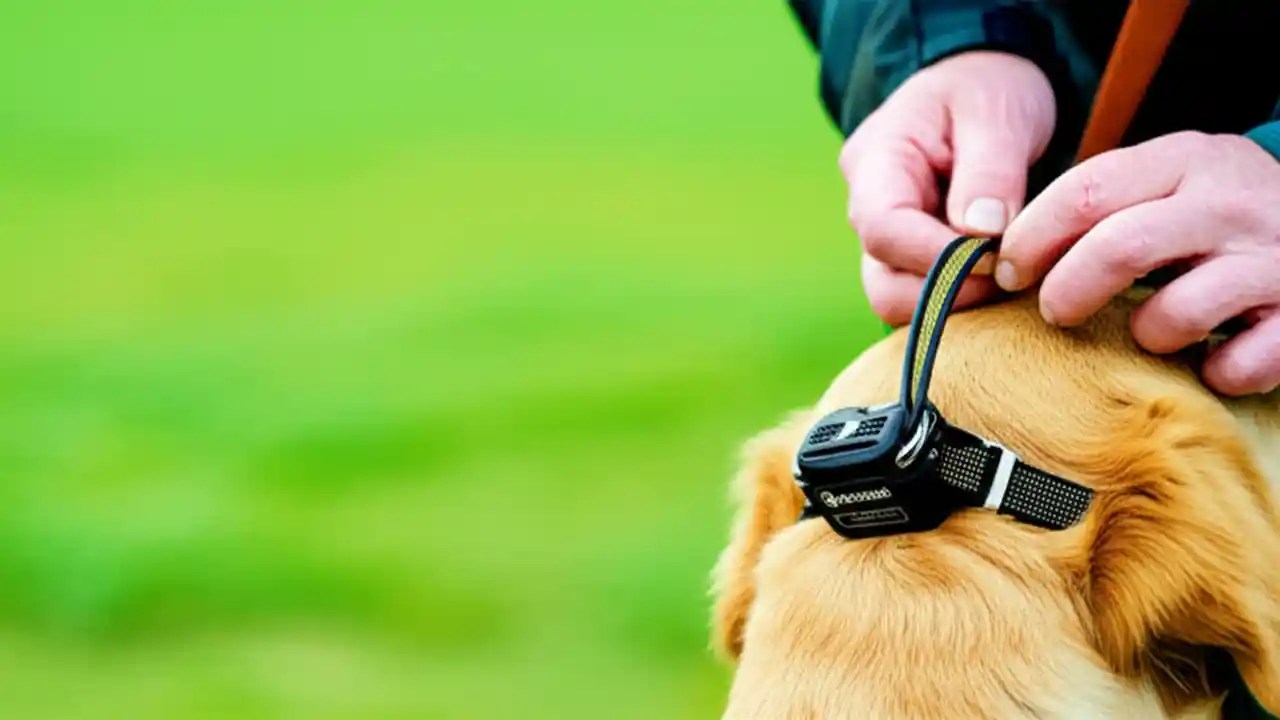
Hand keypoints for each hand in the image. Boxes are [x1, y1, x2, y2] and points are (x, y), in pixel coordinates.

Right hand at [841, 50, 1057, 324]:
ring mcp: (886, 240)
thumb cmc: (984, 88)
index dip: (937, 257)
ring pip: (900, 303)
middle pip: (883, 284)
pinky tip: (1000, 279)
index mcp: (876, 162)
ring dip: (955, 304)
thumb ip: (990, 171)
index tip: (996, 258)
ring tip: (1008, 276)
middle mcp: (867, 209)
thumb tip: (980, 234)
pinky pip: (925, 300)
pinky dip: (962, 300)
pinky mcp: (910, 259)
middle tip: (1008, 276)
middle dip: (945, 294)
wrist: (978, 86)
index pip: (884, 229)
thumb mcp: (996, 111)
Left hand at [998, 131, 1279, 395]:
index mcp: (1186, 160)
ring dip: (1148, 334)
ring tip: (1152, 331)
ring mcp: (1272, 260)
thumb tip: (1004, 256)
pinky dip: (1216, 372)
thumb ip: (1105, 205)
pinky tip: (1213, 360)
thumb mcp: (1172, 181)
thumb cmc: (1225, 214)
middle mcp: (1230, 202)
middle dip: (1068, 290)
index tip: (1006, 273)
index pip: (1085, 191)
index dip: (1030, 239)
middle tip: (1056, 311)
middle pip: (1120, 248)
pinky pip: (1238, 364)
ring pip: (1178, 312)